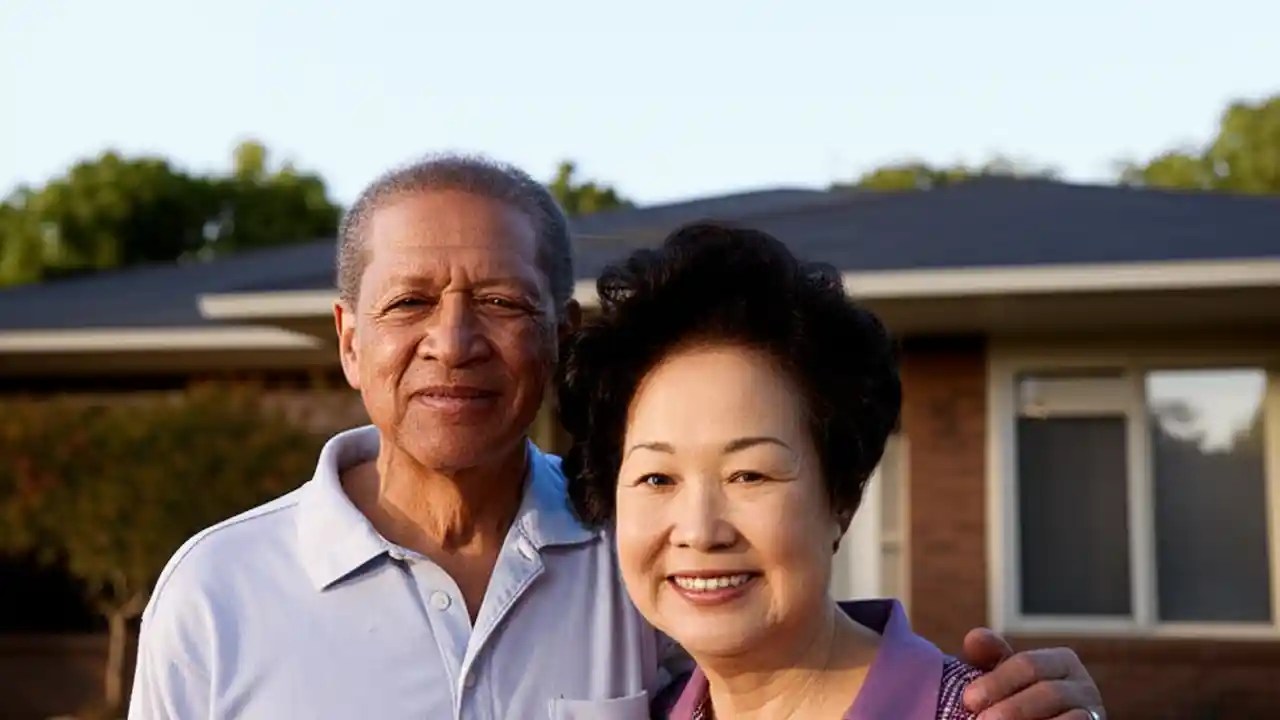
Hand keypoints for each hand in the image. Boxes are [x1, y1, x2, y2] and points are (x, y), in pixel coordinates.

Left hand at [958, 628, 1104, 719]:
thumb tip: (975, 639)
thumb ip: (991, 655)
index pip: (1028, 665)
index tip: (969, 700)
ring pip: (1067, 718)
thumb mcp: (1007, 675)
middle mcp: (1084, 686)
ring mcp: (1093, 713)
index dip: (995, 682)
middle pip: (1047, 693)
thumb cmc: (1022, 698)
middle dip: (1011, 709)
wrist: (1047, 719)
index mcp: (1061, 661)